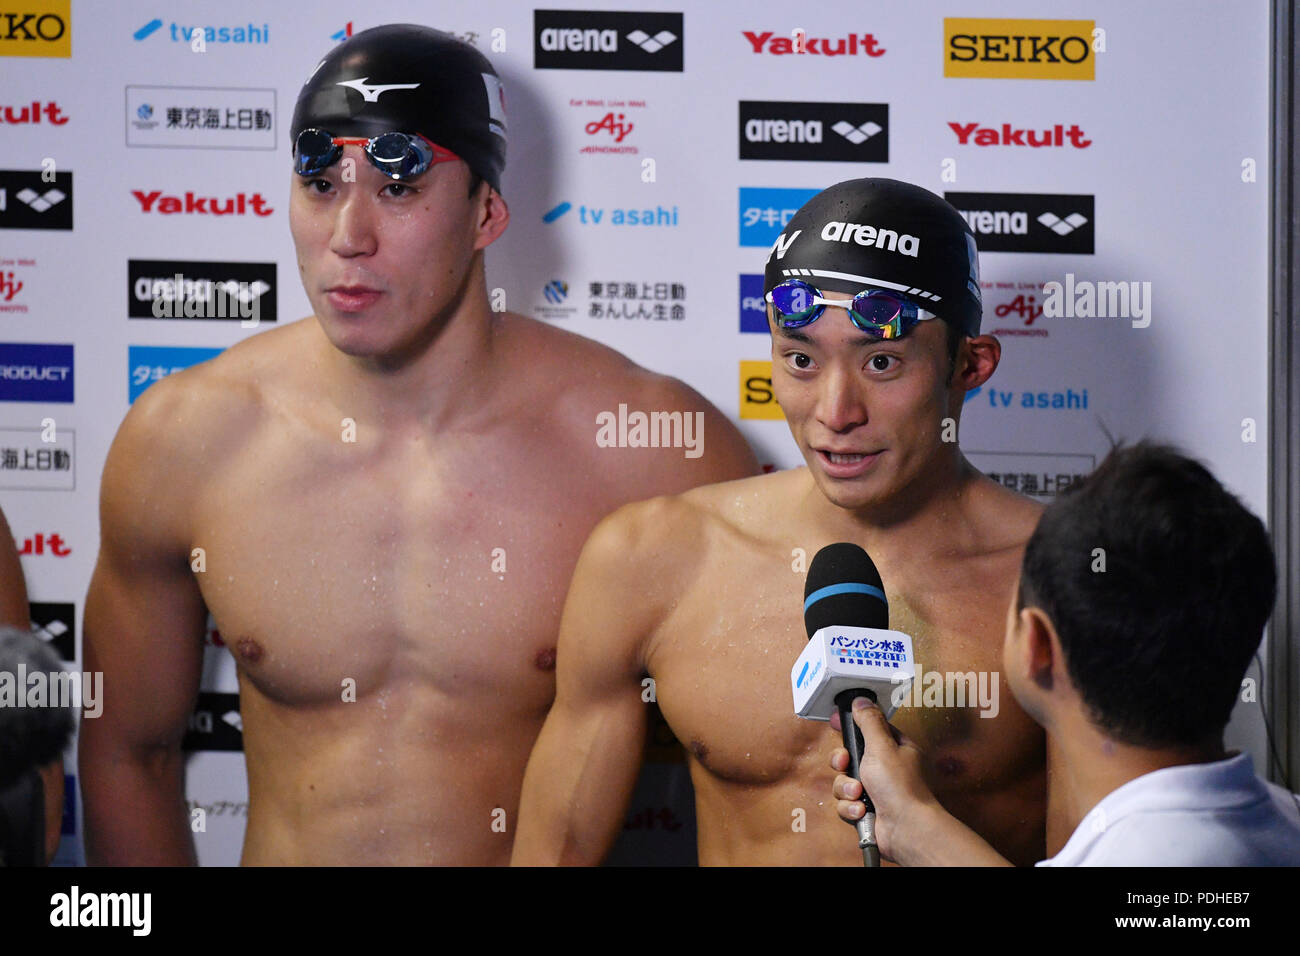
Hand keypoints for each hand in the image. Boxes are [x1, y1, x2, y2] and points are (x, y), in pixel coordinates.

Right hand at [828, 697, 938, 864]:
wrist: (905, 829)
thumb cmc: (901, 787)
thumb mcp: (882, 746)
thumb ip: (869, 721)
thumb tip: (861, 700)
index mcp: (894, 748)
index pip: (868, 729)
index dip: (851, 725)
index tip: (836, 721)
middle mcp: (884, 768)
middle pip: (849, 755)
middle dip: (843, 762)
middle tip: (846, 763)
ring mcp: (874, 790)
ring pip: (843, 781)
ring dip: (846, 788)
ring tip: (859, 794)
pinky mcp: (865, 809)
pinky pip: (845, 802)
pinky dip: (850, 807)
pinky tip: (862, 809)